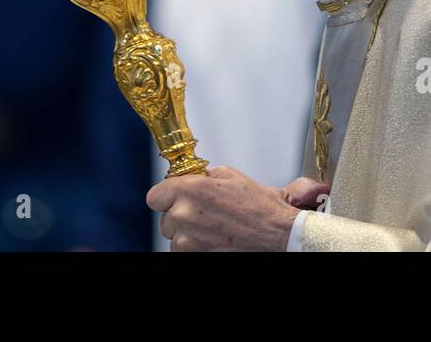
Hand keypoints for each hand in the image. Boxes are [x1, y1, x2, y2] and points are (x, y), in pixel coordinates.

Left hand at [146, 166, 327, 250]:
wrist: (276, 232)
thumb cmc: (257, 205)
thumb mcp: (230, 175)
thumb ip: (203, 175)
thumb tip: (192, 177)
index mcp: (190, 189)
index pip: (154, 196)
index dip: (166, 196)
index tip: (174, 197)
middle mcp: (184, 214)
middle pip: (165, 217)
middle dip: (179, 214)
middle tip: (202, 213)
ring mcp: (188, 239)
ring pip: (174, 237)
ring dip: (186, 233)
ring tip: (210, 228)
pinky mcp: (196, 255)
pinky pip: (184, 251)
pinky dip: (195, 247)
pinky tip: (213, 239)